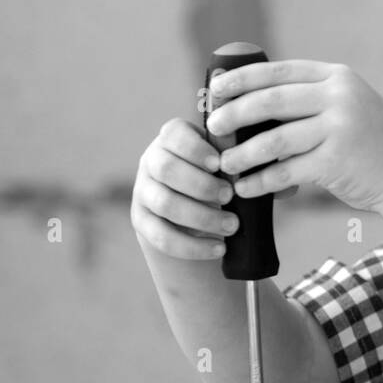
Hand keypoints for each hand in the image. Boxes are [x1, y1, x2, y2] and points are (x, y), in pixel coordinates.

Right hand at [132, 118, 238, 258]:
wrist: (198, 212)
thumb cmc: (218, 176)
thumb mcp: (224, 161)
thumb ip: (230, 153)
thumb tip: (242, 146)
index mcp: (171, 138)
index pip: (174, 134)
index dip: (195, 149)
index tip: (219, 163)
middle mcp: (151, 160)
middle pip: (166, 169)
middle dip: (201, 185)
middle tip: (229, 196)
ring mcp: (142, 191)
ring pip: (165, 203)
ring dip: (202, 217)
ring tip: (232, 225)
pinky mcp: (141, 220)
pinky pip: (162, 236)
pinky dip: (193, 246)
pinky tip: (218, 248)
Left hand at [204, 60, 382, 212]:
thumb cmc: (369, 143)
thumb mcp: (346, 107)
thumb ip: (309, 101)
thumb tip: (248, 105)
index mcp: (336, 77)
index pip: (278, 70)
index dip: (241, 78)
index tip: (215, 89)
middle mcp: (339, 96)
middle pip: (271, 101)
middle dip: (234, 113)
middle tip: (212, 126)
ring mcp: (339, 128)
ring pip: (274, 139)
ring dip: (242, 153)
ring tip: (224, 163)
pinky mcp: (336, 161)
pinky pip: (286, 171)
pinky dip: (261, 181)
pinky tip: (246, 188)